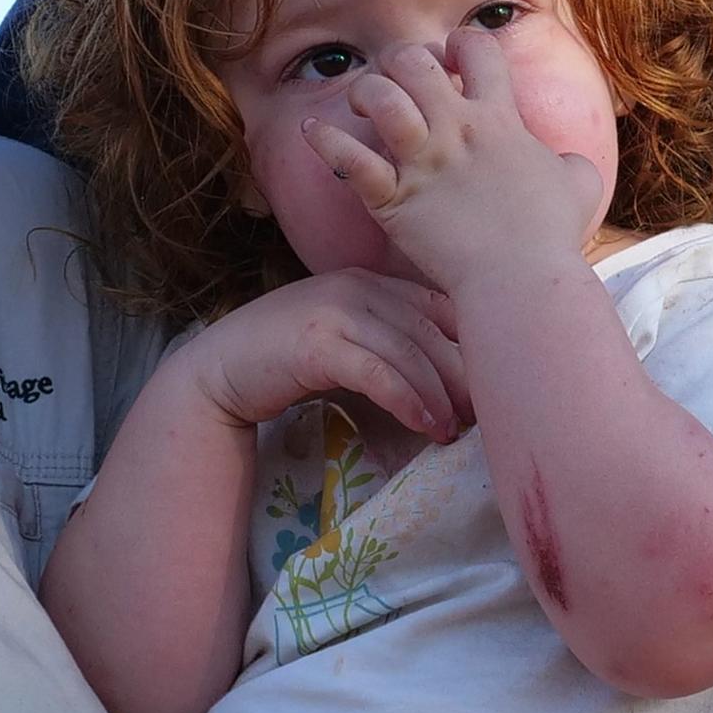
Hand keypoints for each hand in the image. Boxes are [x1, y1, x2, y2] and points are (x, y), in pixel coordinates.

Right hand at [175, 265, 469, 444]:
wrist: (219, 370)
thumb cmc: (286, 361)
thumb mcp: (346, 340)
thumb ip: (388, 343)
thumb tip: (450, 383)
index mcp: (370, 281)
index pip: (438, 305)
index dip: (471, 344)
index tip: (493, 383)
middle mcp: (357, 287)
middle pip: (430, 329)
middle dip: (462, 375)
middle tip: (484, 415)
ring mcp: (335, 311)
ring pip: (408, 351)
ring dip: (439, 395)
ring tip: (455, 430)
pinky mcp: (315, 343)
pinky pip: (376, 370)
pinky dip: (406, 399)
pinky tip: (425, 424)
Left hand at [307, 34, 601, 304]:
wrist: (521, 281)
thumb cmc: (551, 236)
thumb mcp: (581, 186)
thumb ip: (573, 164)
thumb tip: (568, 164)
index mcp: (499, 119)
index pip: (476, 47)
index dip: (460, 44)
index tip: (453, 65)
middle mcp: (456, 129)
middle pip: (414, 60)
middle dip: (401, 63)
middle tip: (401, 88)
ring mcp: (423, 162)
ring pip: (379, 97)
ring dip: (365, 94)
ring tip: (366, 107)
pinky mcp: (394, 199)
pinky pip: (348, 159)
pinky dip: (325, 141)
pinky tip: (314, 131)